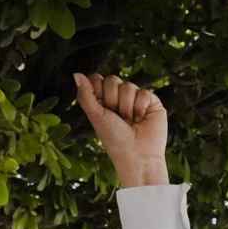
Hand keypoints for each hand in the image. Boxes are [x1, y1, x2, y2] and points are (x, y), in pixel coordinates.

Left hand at [74, 72, 169, 187]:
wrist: (137, 155)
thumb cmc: (114, 140)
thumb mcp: (96, 116)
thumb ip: (86, 95)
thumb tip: (76, 73)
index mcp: (103, 101)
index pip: (97, 79)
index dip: (97, 90)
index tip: (101, 108)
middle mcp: (119, 98)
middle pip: (112, 79)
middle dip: (112, 100)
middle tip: (117, 117)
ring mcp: (136, 99)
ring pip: (128, 85)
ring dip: (126, 107)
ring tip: (130, 121)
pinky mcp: (151, 101)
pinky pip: (143, 92)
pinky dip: (140, 107)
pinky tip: (141, 119)